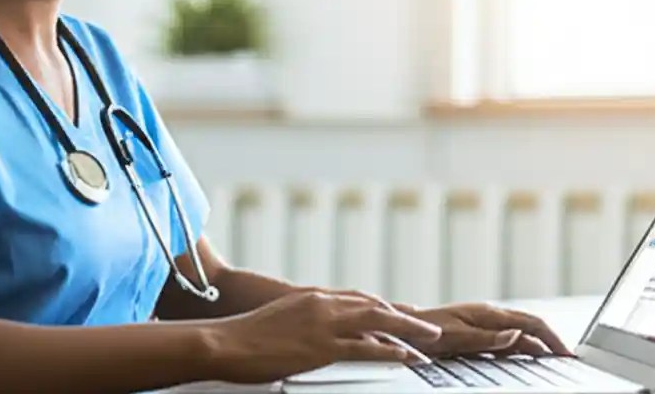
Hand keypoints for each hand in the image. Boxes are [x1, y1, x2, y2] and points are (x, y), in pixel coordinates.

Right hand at [205, 290, 443, 383]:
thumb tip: (313, 331)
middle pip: (374, 306)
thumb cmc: (244, 336)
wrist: (225, 342)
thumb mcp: (278, 318)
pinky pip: (365, 349)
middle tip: (427, 326)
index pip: (356, 298)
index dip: (382, 305)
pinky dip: (390, 351)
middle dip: (403, 316)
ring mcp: (324, 325)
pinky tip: (405, 356)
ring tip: (429, 339)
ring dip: (407, 330)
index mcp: (311, 297)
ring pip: (378, 323)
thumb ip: (301, 320)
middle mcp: (322, 304)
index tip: (400, 311)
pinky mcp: (322, 347)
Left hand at [395, 302, 571, 356]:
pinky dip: (526, 348)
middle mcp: (491, 316)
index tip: (567, 353)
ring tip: (556, 360)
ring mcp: (486, 323)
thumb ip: (488, 339)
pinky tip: (531, 357)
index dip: (553, 338)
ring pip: (522, 333)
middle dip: (552, 341)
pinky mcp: (480, 332)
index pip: (532, 323)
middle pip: (531, 326)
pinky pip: (509, 339)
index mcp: (489, 314)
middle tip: (568, 359)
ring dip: (541, 345)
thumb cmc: (428, 333)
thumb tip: (516, 336)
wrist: (408, 330)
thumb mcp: (457, 338)